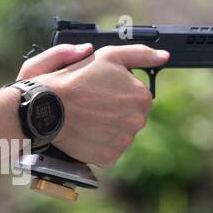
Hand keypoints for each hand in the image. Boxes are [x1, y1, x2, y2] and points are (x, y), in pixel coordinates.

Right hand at [20, 43, 163, 165]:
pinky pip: (108, 150)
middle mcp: (138, 121)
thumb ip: (141, 55)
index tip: (101, 91)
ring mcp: (124, 141)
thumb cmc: (76, 78)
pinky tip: (85, 131)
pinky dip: (98, 144)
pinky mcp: (109, 157)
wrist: (49, 106)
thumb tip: (164, 57)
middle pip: (130, 118)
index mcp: (142, 97)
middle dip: (114, 112)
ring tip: (87, 118)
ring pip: (120, 135)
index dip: (118, 93)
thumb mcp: (110, 55)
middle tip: (92, 105)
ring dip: (107, 128)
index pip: (137, 98)